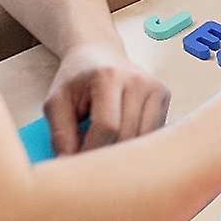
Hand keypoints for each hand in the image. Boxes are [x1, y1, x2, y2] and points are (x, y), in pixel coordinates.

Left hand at [43, 39, 170, 153]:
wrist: (99, 53)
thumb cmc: (77, 79)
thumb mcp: (56, 102)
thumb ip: (60, 135)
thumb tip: (70, 167)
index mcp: (109, 77)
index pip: (107, 126)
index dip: (91, 152)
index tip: (77, 165)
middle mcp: (138, 80)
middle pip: (127, 135)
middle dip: (106, 155)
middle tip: (89, 161)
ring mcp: (155, 87)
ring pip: (144, 139)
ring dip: (123, 152)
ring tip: (104, 146)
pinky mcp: (164, 95)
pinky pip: (153, 133)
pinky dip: (137, 144)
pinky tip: (120, 136)